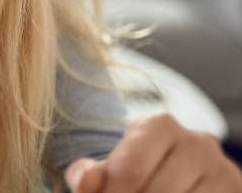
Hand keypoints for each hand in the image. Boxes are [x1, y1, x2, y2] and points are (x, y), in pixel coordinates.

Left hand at [65, 114, 241, 191]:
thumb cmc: (137, 170)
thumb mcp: (111, 167)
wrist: (179, 172)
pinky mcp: (235, 190)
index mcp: (159, 125)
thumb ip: (90, 174)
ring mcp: (223, 170)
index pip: (129, 168)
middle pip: (157, 192)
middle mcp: (197, 143)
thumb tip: (83, 181)